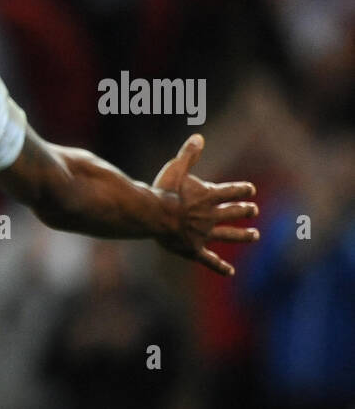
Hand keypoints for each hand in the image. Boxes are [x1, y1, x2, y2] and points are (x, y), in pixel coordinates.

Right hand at [152, 134, 258, 275]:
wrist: (153, 215)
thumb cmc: (162, 191)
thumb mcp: (175, 169)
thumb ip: (188, 155)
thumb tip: (199, 137)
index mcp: (208, 196)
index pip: (230, 191)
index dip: (241, 189)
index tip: (250, 189)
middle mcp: (211, 216)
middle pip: (233, 212)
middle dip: (245, 211)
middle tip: (254, 211)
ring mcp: (203, 234)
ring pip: (228, 235)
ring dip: (243, 235)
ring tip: (255, 235)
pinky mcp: (193, 249)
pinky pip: (209, 259)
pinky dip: (219, 266)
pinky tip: (230, 271)